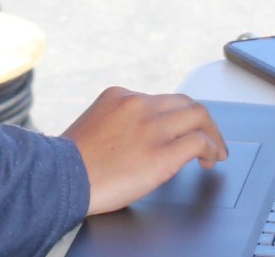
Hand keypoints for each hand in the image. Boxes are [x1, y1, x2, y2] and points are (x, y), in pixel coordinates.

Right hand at [63, 87, 229, 215]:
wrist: (59, 179)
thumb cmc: (69, 164)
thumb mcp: (93, 127)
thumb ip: (117, 124)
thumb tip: (136, 140)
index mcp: (119, 96)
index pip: (159, 100)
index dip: (174, 117)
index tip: (179, 131)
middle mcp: (138, 104)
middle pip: (185, 102)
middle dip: (202, 120)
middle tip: (209, 138)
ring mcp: (151, 127)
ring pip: (199, 115)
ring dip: (213, 133)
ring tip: (216, 150)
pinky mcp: (162, 152)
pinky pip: (199, 141)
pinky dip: (211, 148)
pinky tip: (210, 159)